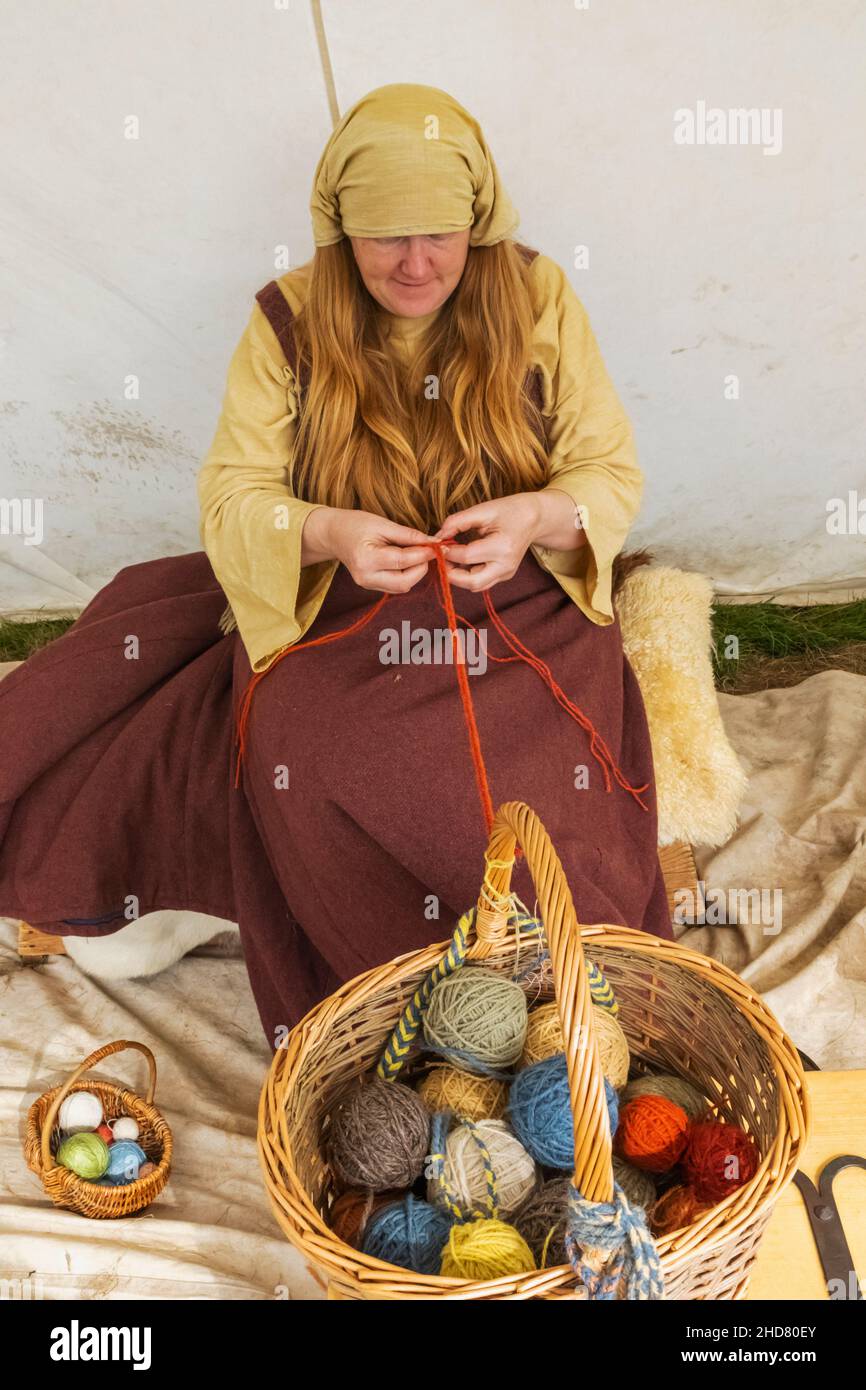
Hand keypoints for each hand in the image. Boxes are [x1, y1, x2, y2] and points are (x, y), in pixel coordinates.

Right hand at [307, 507, 435, 592]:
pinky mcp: (371, 587)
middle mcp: (366, 577)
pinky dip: (407, 574)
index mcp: (366, 559)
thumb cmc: (355, 524)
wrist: (334, 534)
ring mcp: (367, 585)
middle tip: (428, 551)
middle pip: (404, 582)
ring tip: (417, 553)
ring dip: (415, 572)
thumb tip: (433, 542)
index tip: (438, 546)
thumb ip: (408, 535)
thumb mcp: (382, 524)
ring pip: (403, 586)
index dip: (424, 554)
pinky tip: (407, 561)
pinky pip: (396, 586)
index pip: (402, 561)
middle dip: (421, 568)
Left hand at [433, 490, 586, 590]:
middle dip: (451, 573)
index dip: (447, 551)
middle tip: (440, 559)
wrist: (534, 518)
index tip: (438, 543)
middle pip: (471, 582)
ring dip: (458, 577)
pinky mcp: (505, 576)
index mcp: (503, 547)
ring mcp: (507, 573)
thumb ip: (457, 522)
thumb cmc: (508, 510)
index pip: (466, 556)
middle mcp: (506, 565)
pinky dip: (468, 575)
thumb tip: (437, 537)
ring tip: (450, 558)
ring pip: (475, 586)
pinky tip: (462, 560)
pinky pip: (481, 582)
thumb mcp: (482, 510)